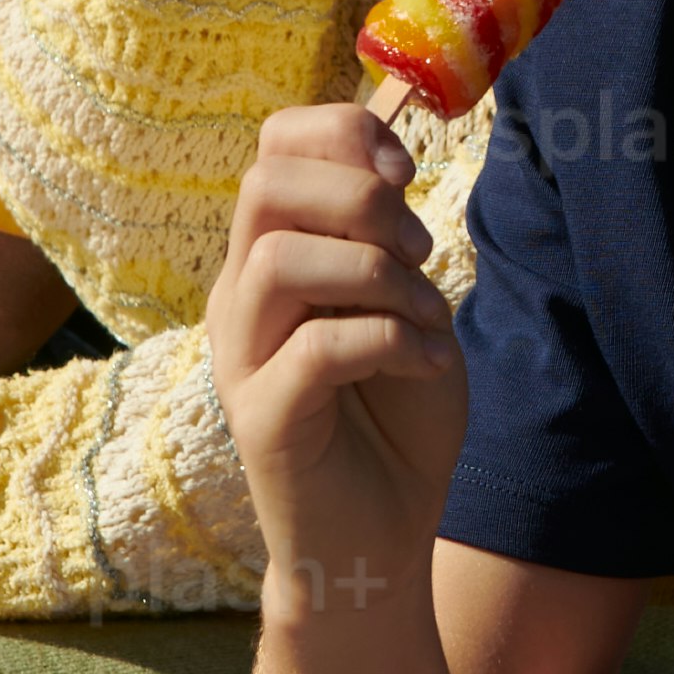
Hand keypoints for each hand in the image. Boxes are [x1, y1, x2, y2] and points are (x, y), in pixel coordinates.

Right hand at [208, 99, 464, 608]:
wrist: (379, 538)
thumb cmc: (395, 418)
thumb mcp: (404, 305)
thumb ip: (385, 240)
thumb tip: (387, 169)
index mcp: (270, 258)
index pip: (272, 148)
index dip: (342, 135)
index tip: (407, 173)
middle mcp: (241, 299)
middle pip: (264, 186)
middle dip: (361, 200)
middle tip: (422, 251)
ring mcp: (241, 359)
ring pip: (279, 260)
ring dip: (377, 274)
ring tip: (428, 314)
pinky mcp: (262, 420)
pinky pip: (314, 350)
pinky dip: (391, 341)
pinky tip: (432, 361)